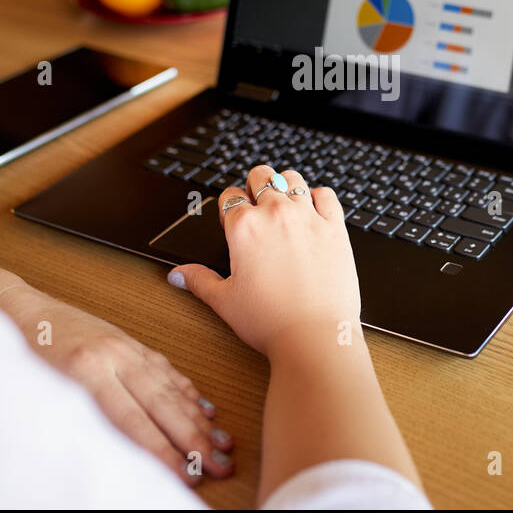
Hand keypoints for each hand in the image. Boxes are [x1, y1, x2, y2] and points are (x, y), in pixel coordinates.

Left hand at [0, 284, 233, 485]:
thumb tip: (112, 455)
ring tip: (223, 444)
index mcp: (87, 371)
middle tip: (219, 466)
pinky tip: (204, 409)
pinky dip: (188, 391)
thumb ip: (80, 418)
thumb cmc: (23, 353)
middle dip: (195, 440)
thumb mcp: (42, 391)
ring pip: (171, 388)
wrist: (20, 309)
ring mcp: (126, 347)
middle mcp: (114, 357)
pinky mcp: (130, 342)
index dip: (163, 452)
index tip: (184, 476)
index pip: (133, 423)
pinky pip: (166, 369)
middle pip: (163, 406)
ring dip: (200, 420)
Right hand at [169, 165, 360, 355]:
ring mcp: (308, 218)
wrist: (314, 337)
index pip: (229, 196)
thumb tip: (178, 274)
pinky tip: (313, 213)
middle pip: (261, 176)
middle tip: (257, 211)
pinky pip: (327, 195)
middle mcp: (275, 214)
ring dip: (285, 186)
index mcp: (243, 228)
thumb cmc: (269, 321)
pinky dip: (318, 198)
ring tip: (284, 207)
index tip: (233, 224)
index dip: (229, 209)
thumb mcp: (225, 301)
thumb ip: (199, 281)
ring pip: (293, 178)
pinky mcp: (335, 228)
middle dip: (254, 187)